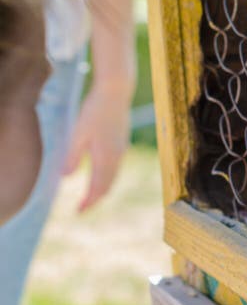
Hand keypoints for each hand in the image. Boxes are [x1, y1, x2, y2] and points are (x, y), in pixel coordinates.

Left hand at [63, 82, 131, 211]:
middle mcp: (117, 157)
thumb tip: (65, 177)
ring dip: (102, 189)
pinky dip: (108, 177)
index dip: (88, 202)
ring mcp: (122, 150)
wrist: (116, 92)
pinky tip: (101, 175)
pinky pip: (116, 168)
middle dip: (95, 199)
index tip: (78, 212)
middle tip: (83, 208)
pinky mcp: (123, 143)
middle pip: (107, 186)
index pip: (97, 188)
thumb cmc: (95, 110)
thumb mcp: (78, 133)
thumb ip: (72, 157)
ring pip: (113, 177)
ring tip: (91, 196)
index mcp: (106, 158)